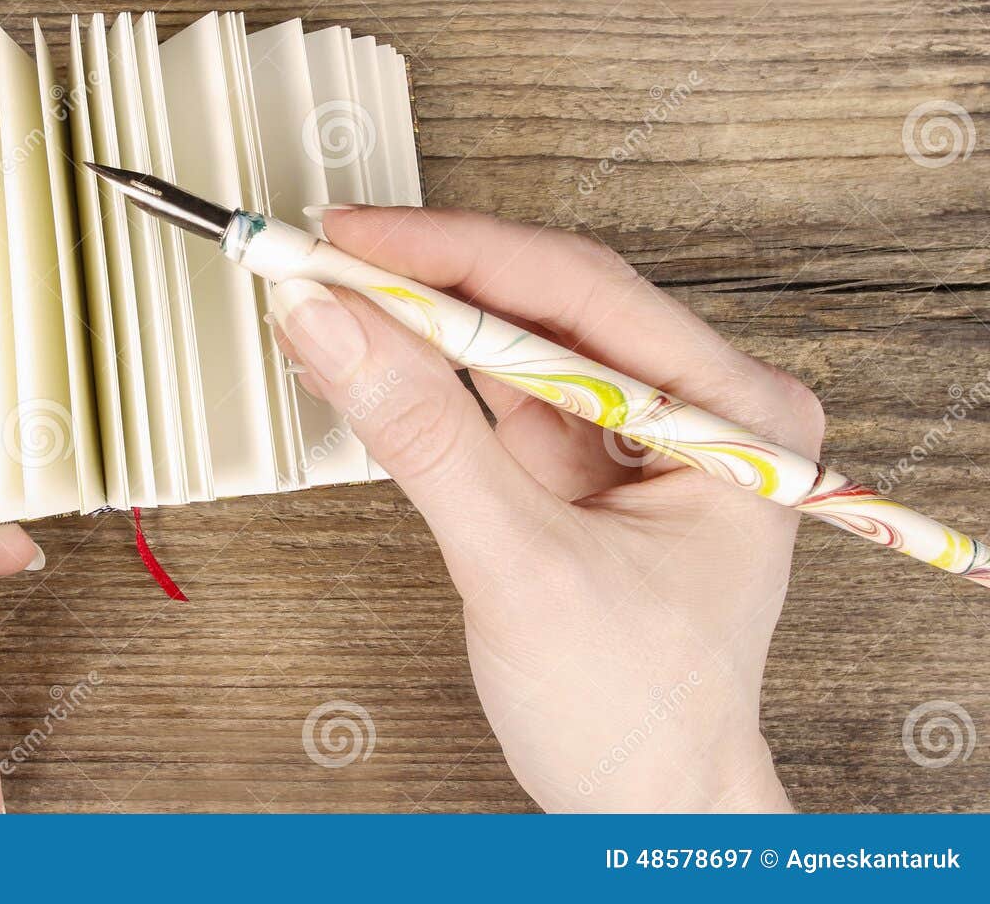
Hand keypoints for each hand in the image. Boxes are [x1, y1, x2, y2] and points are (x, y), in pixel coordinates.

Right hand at [272, 208, 820, 811]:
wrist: (645, 819)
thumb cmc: (640, 718)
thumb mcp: (523, 570)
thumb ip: (423, 439)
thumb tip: (335, 326)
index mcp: (738, 414)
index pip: (582, 292)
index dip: (454, 256)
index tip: (353, 239)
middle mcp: (692, 404)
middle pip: (541, 301)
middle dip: (424, 279)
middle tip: (321, 255)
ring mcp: (628, 432)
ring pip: (504, 339)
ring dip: (409, 320)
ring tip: (320, 296)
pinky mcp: (571, 462)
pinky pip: (482, 393)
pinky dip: (415, 375)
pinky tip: (355, 352)